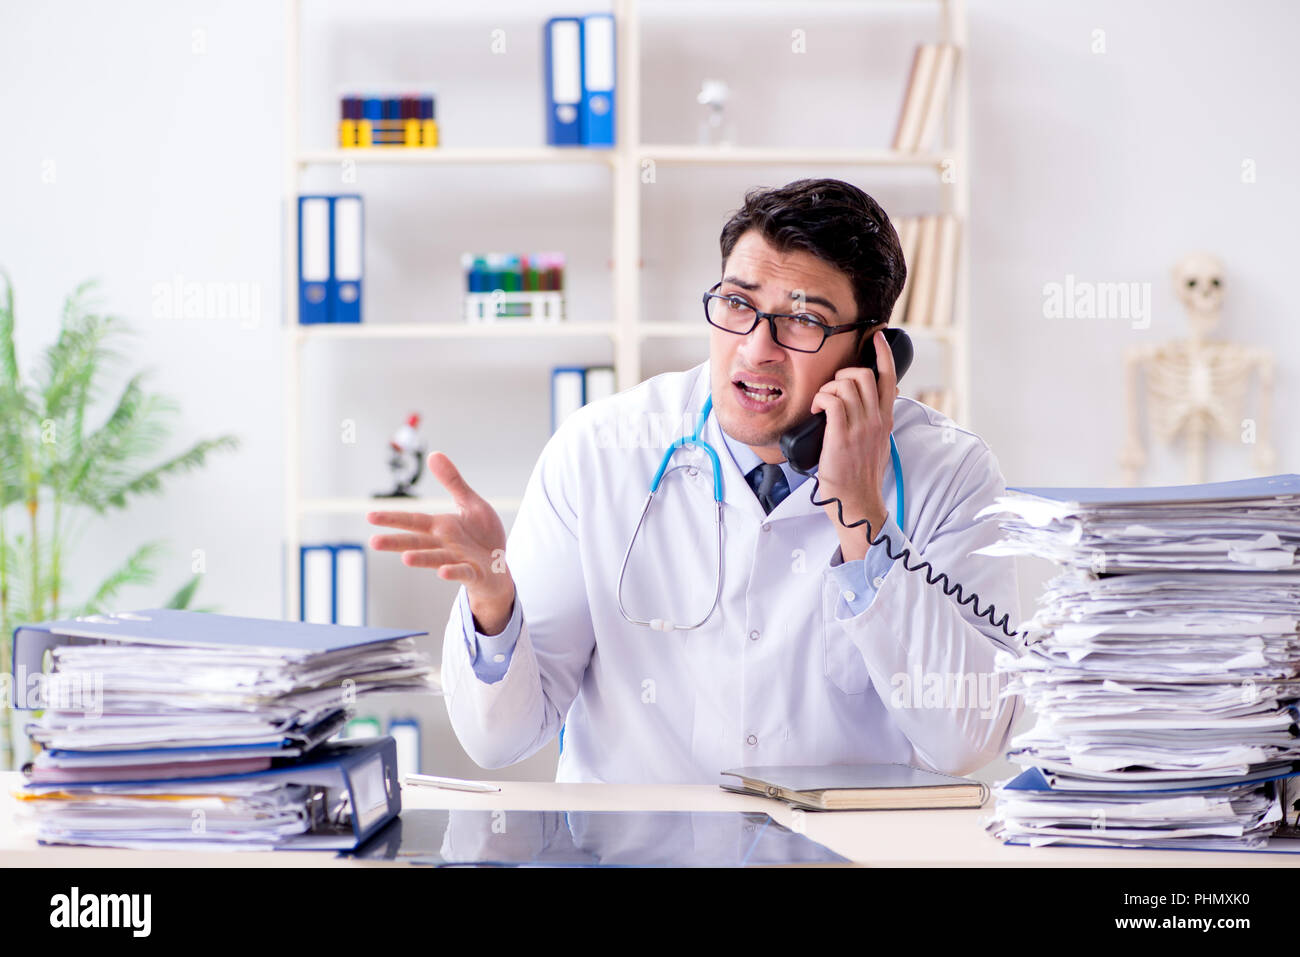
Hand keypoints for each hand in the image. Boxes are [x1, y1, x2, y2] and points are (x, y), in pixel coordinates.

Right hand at [367, 452, 515, 633]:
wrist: (499, 566)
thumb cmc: (482, 535)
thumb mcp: (469, 503)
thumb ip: (453, 482)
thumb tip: (434, 454)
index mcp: (441, 527)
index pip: (413, 520)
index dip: (393, 519)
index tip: (369, 516)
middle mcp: (445, 544)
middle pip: (418, 542)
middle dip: (396, 542)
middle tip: (373, 542)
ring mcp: (458, 560)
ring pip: (436, 558)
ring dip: (422, 558)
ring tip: (405, 559)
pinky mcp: (474, 572)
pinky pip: (463, 572)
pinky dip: (454, 572)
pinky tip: (443, 572)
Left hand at [808, 329, 898, 558]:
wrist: (857, 502)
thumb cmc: (860, 475)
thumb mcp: (876, 443)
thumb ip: (874, 422)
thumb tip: (866, 405)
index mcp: (885, 419)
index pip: (889, 378)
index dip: (883, 353)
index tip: (876, 337)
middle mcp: (876, 420)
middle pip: (863, 374)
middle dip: (842, 373)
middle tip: (831, 389)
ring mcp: (860, 427)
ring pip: (845, 384)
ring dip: (827, 388)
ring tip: (821, 405)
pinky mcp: (842, 436)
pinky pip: (831, 400)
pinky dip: (820, 399)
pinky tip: (816, 411)